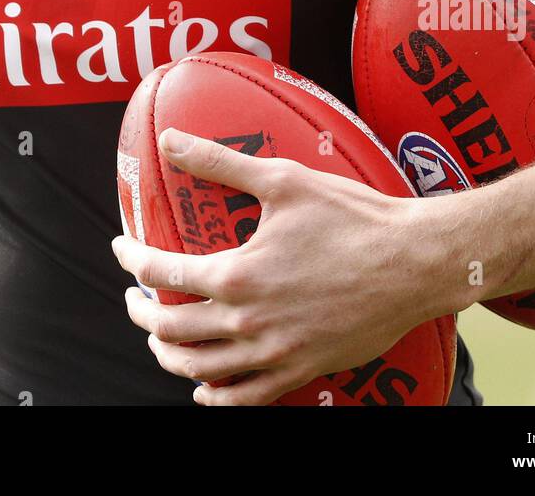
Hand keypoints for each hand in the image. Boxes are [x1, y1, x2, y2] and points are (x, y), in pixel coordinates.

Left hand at [111, 128, 459, 405]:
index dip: (132, 259)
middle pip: (172, 329)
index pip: (161, 273)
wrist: (413, 263)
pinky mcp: (302, 370)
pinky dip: (216, 396)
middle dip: (142, 314)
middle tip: (133, 298)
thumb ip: (219, 162)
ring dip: (169, 356)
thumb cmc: (352, 217)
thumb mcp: (281, 179)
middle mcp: (249, 322)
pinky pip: (246, 397)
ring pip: (201, 369)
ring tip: (159, 339)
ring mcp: (275, 353)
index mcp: (237, 274)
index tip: (122, 248)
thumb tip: (170, 138)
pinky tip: (204, 388)